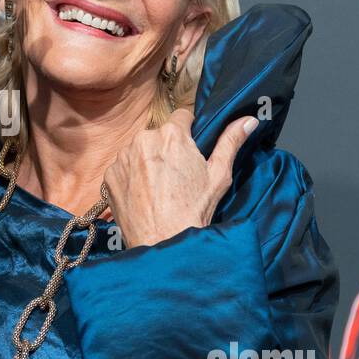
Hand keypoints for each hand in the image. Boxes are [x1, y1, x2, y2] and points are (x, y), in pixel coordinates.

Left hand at [104, 110, 257, 248]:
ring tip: (159, 187)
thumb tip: (248, 120)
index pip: (182, 115)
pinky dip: (132, 176)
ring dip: (148, 161)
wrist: (164, 242)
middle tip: (177, 175)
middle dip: (167, 148)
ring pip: (140, 150)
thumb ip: (231, 141)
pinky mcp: (110, 174)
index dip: (189, 131)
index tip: (190, 149)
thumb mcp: (218, 175)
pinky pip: (123, 167)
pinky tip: (144, 194)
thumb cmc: (194, 210)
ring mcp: (123, 157)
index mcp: (172, 135)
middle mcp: (143, 139)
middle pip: (159, 134)